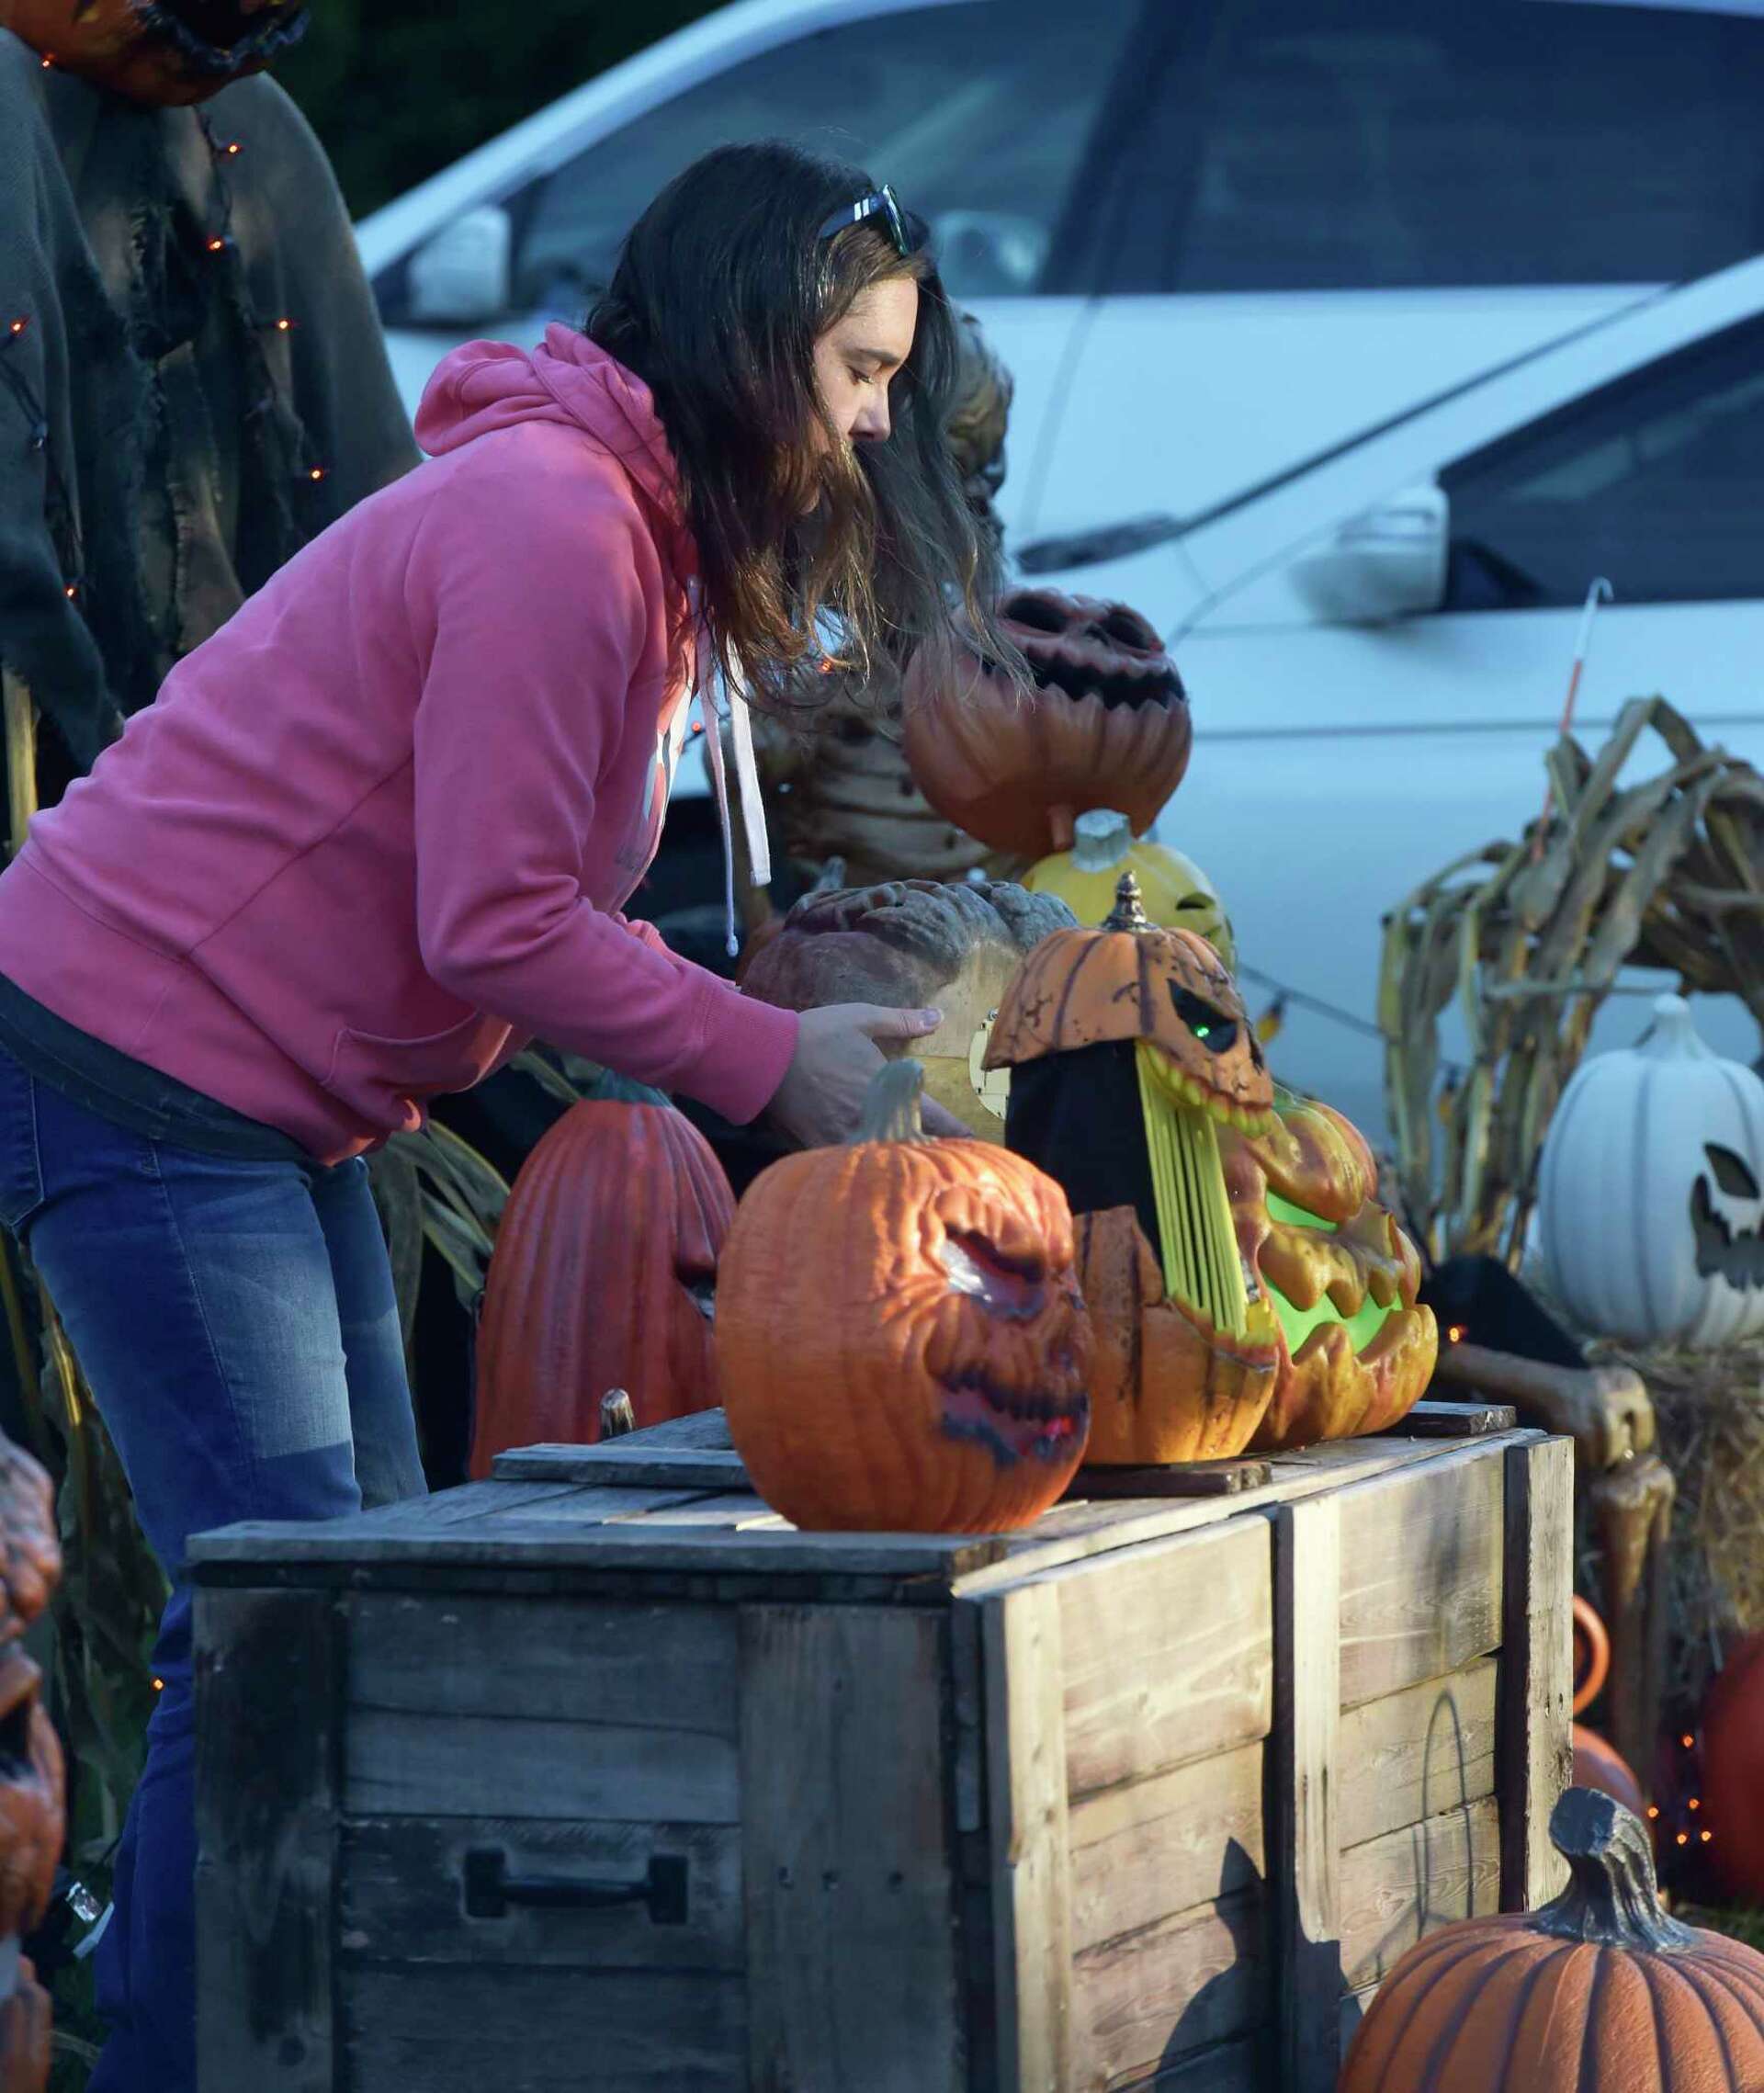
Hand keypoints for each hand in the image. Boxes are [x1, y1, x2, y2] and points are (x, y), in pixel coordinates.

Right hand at [765, 1004, 969, 1148]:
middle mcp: (871, 1117)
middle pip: (912, 1146)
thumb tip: (938, 1017)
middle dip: (928, 1151)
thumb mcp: (861, 1018)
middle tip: (944, 1156)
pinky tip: (872, 1169)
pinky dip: (864, 1166)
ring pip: (883, 1159)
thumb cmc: (816, 1035)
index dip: (956, 1130)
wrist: (764, 1058)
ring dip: (898, 1160)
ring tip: (913, 1166)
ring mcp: (846, 1135)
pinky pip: (850, 1163)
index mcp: (887, 1088)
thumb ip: (902, 1021)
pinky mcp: (822, 1146)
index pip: (934, 1116)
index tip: (971, 1138)